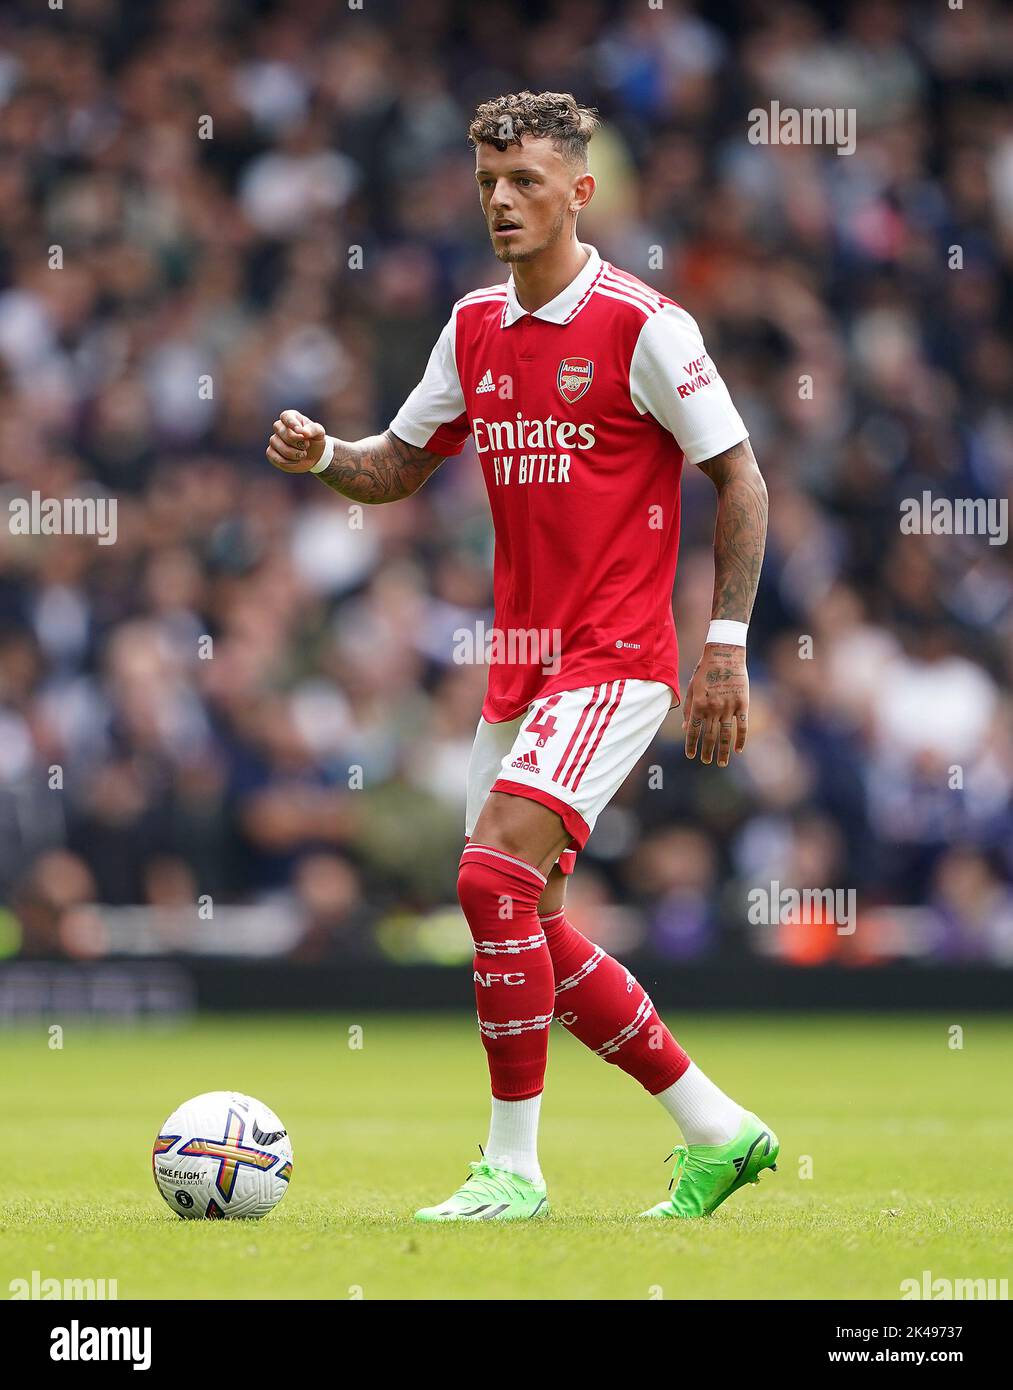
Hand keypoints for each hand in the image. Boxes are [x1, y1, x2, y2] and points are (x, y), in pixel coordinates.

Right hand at [266, 409, 326, 472]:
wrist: (313, 455)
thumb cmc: (314, 440)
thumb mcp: (319, 433)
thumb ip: (313, 429)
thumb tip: (302, 432)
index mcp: (290, 417)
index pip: (286, 417)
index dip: (292, 423)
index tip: (300, 431)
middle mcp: (279, 427)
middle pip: (285, 434)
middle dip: (299, 443)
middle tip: (307, 445)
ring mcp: (274, 440)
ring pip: (282, 448)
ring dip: (296, 454)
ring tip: (303, 454)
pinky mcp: (271, 452)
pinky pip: (277, 459)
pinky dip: (289, 462)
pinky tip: (295, 460)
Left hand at [682, 643, 748, 766]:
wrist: (725, 653)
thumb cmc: (705, 669)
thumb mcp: (692, 687)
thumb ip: (689, 709)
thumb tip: (686, 728)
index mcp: (698, 704)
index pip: (693, 731)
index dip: (691, 745)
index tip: (691, 755)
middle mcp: (713, 708)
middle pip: (709, 736)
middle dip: (707, 751)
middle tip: (706, 761)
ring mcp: (729, 706)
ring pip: (726, 735)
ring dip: (723, 751)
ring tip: (722, 763)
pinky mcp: (743, 703)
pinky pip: (743, 726)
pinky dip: (741, 739)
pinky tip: (739, 750)